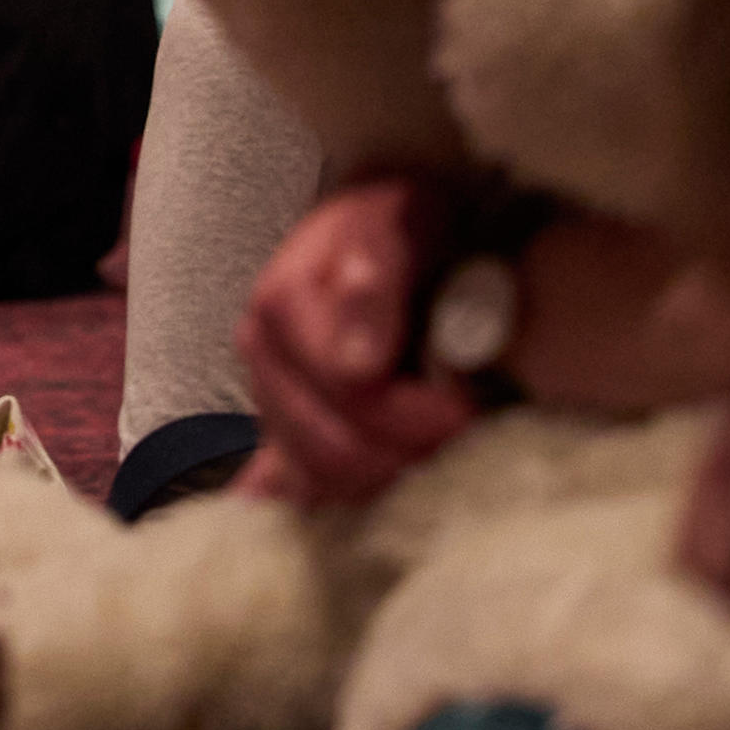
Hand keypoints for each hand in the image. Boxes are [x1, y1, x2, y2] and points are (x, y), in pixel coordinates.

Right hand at [241, 179, 479, 505]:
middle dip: (405, 455)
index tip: (466, 410)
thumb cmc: (400, 225)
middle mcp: (263, 360)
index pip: (346, 394)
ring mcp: (269, 403)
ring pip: (318, 481)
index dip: (411, 414)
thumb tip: (358, 362)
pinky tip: (373, 506)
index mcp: (280, 305)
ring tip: (440, 460)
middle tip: (465, 444)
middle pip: (328, 449)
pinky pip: (299, 493)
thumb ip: (376, 273)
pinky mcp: (284, 436)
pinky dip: (340, 503)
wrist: (388, 236)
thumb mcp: (397, 222)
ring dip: (384, 483)